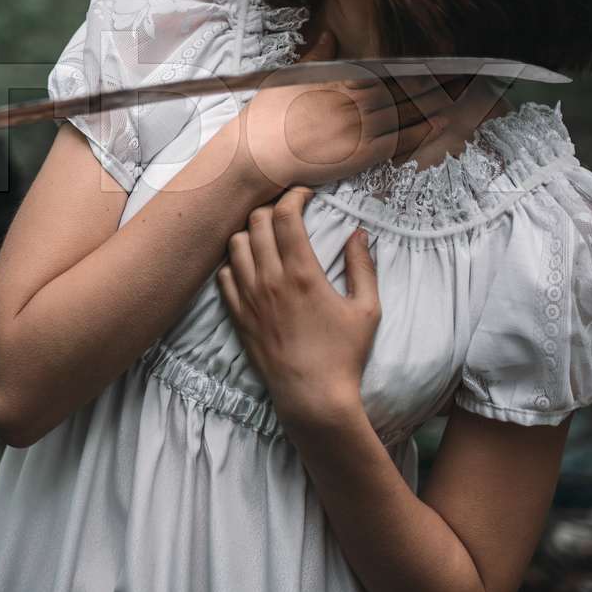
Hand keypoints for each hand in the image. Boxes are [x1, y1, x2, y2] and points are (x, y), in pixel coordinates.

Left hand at [216, 186, 378, 423]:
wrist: (313, 396)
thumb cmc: (345, 354)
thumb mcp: (367, 310)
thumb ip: (363, 267)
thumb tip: (358, 233)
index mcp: (303, 273)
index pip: (285, 216)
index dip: (293, 196)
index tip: (304, 195)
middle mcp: (270, 280)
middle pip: (256, 222)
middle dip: (271, 207)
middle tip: (286, 212)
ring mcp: (249, 298)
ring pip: (235, 244)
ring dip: (250, 232)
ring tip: (266, 236)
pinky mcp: (237, 315)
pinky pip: (223, 275)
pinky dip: (234, 262)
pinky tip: (250, 265)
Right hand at [231, 30, 457, 193]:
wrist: (260, 153)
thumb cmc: (268, 116)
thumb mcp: (289, 76)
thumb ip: (316, 55)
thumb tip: (330, 32)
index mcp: (343, 79)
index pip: (390, 68)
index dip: (420, 63)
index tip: (444, 57)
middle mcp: (359, 99)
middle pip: (408, 86)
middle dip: (440, 80)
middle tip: (470, 73)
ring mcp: (365, 126)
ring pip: (411, 111)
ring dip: (440, 103)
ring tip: (467, 95)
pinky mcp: (365, 152)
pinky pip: (403, 140)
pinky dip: (424, 131)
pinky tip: (443, 123)